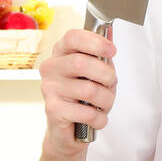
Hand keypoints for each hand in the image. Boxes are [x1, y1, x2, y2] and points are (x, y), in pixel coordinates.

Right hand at [39, 29, 117, 157]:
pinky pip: (87, 112)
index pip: (73, 37)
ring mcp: (49, 88)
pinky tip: (96, 118)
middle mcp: (51, 68)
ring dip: (106, 100)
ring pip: (89, 90)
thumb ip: (101, 53)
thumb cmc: (84, 98)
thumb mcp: (97, 72)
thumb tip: (109, 30)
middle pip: (82, 63)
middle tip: (110, 85)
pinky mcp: (53, 110)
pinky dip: (99, 118)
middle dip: (106, 76)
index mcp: (61, 53)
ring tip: (103, 105)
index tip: (112, 50)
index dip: (95, 42)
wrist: (69, 130)